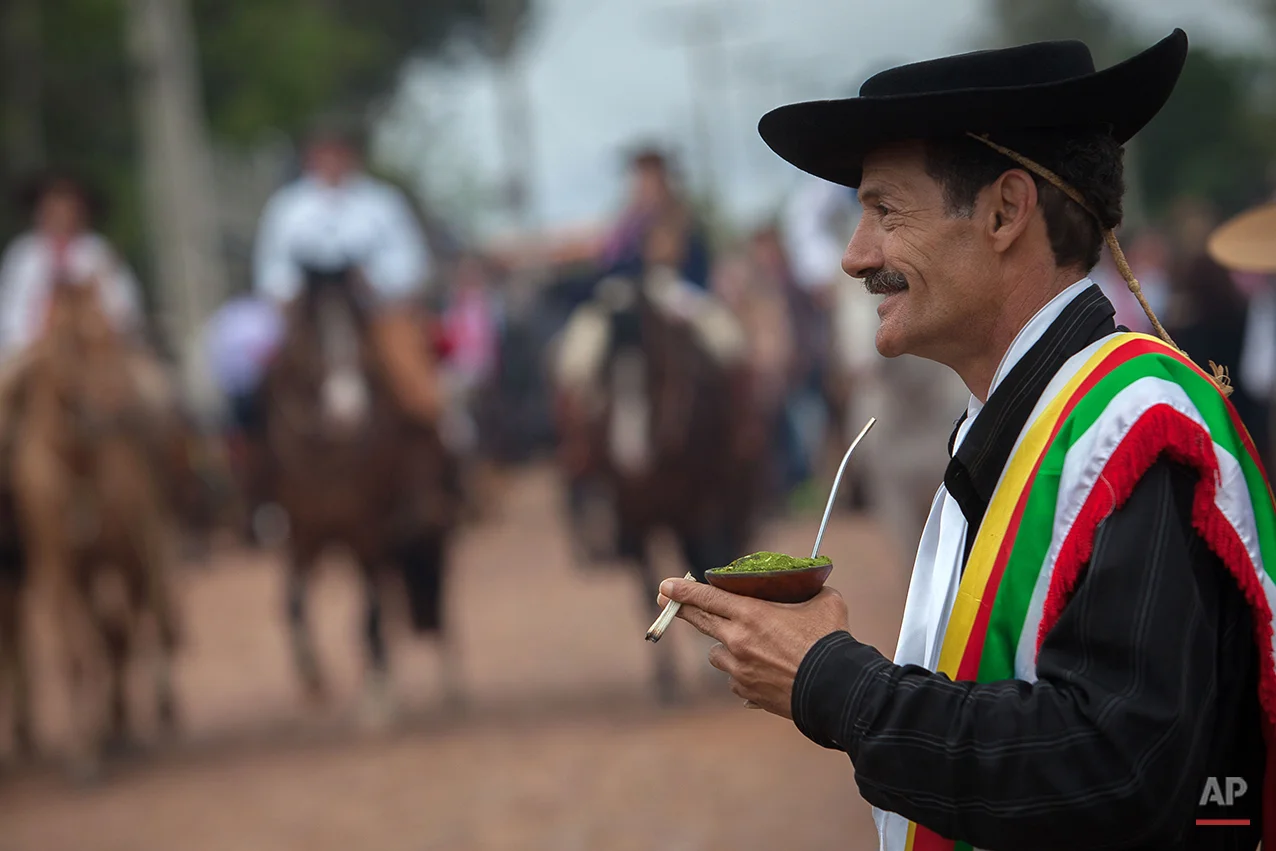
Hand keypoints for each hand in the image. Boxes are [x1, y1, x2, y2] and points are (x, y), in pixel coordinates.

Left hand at [657, 578, 848, 717]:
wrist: (836, 690)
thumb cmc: (831, 642)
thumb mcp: (825, 603)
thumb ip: (810, 592)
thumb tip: (812, 587)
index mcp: (751, 614)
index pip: (708, 597)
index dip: (684, 589)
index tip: (665, 585)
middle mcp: (738, 640)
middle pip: (701, 622)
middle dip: (682, 610)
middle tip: (666, 601)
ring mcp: (739, 669)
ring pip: (716, 654)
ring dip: (725, 647)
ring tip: (747, 647)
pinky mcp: (746, 692)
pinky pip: (734, 680)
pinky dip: (742, 674)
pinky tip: (762, 673)